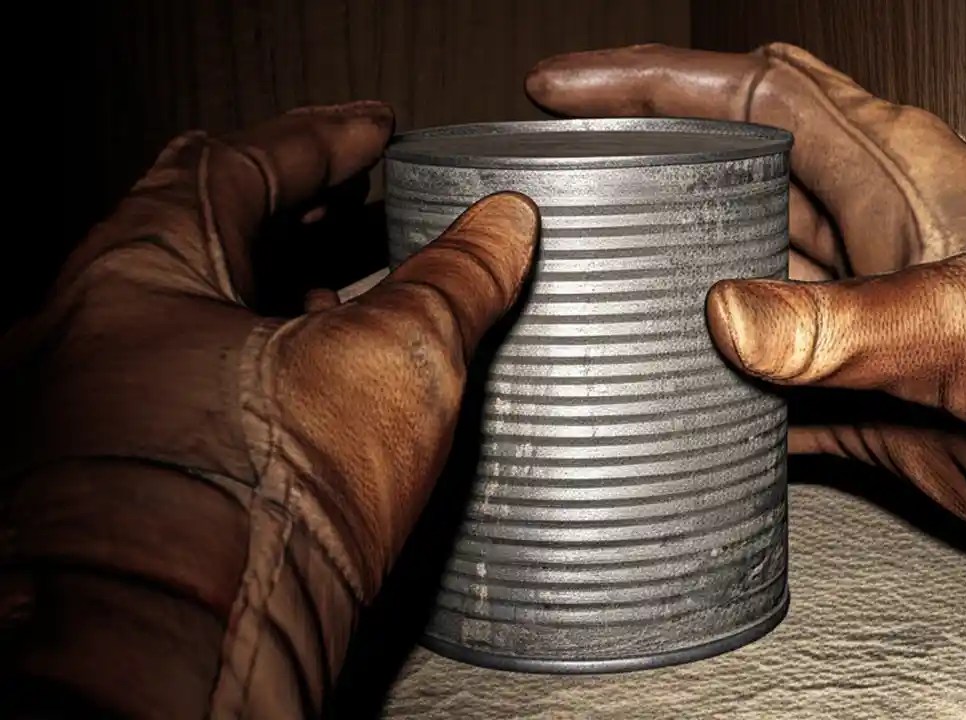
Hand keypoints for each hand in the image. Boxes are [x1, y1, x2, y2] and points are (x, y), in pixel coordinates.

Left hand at [2, 103, 536, 715]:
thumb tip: (504, 224)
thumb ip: (454, 279)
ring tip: (356, 300)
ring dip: (277, 300)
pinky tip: (316, 400)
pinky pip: (192, 394)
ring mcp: (92, 419)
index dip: (323, 140)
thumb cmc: (250, 516)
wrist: (179, 669)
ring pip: (195, 322)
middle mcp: (89, 338)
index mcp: (138, 272)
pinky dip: (259, 372)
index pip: (237, 163)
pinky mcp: (118, 493)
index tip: (370, 132)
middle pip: (203, 240)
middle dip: (294, 216)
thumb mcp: (392, 364)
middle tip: (363, 206)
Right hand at [526, 44, 965, 658]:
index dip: (657, 81)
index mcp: (893, 177)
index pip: (754, 96)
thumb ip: (852, 320)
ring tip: (590, 300)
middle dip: (648, 170)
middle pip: (734, 181)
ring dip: (673, 290)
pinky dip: (721, 401)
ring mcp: (866, 323)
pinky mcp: (871, 403)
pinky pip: (771, 393)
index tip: (568, 86)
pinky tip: (676, 413)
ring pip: (742, 288)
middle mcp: (870, 240)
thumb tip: (730, 319)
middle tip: (562, 185)